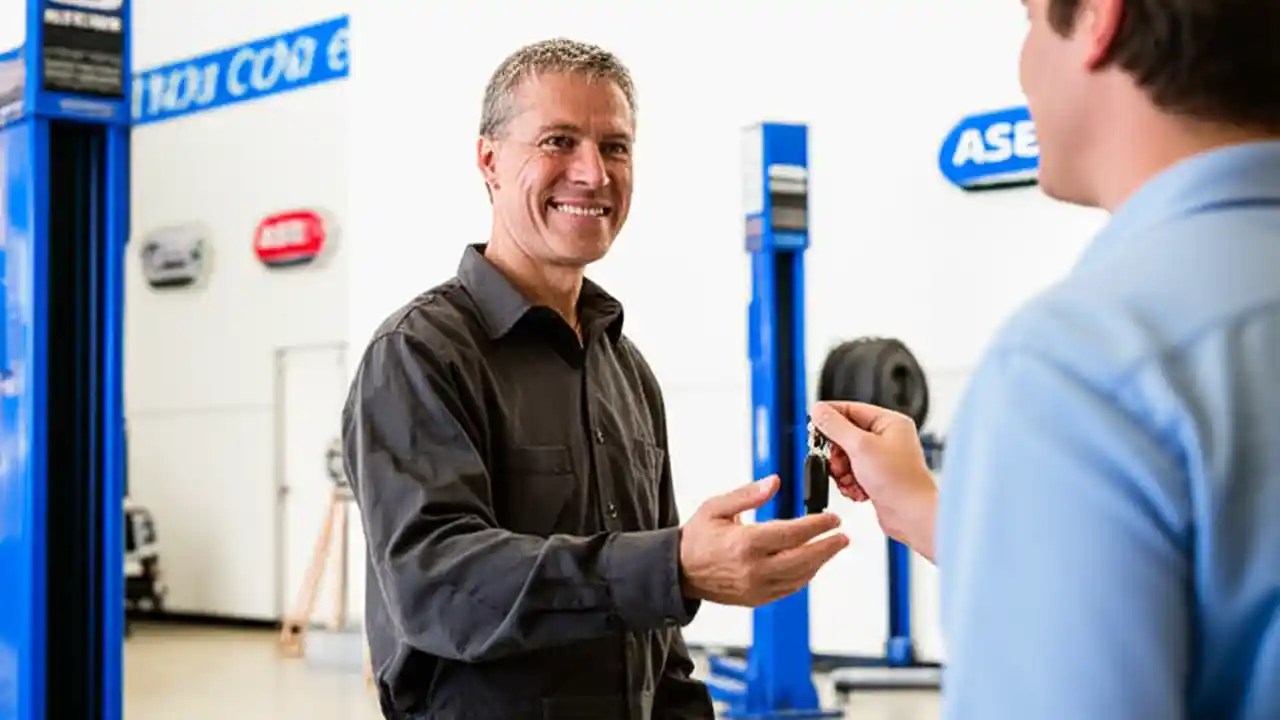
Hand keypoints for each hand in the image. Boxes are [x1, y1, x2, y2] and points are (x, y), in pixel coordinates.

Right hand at [679, 476, 848, 605]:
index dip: (816, 525)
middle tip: (842, 536)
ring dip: (819, 562)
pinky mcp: (756, 599)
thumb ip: (747, 494)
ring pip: (799, 577)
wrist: (678, 572)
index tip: (831, 518)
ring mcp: (755, 588)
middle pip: (803, 559)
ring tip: (831, 547)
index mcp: (744, 543)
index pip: (791, 534)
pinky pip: (788, 589)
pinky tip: (811, 564)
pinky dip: (804, 576)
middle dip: (827, 547)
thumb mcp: (716, 507)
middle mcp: (753, 569)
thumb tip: (775, 482)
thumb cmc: (696, 538)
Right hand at [811, 401, 938, 562]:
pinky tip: (856, 490)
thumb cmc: (900, 481)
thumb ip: (835, 426)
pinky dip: (848, 483)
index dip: (830, 418)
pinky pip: (850, 474)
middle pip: (844, 435)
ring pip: (845, 457)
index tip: (814, 424)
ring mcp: (881, 459)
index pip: (851, 409)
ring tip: (848, 479)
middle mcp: (886, 439)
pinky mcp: (876, 478)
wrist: (911, 516)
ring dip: (841, 471)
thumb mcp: (860, 447)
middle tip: (837, 462)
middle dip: (837, 453)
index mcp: (889, 423)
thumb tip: (818, 410)